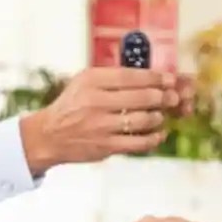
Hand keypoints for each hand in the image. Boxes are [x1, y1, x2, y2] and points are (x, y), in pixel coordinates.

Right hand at [19, 68, 183, 171]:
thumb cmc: (72, 105)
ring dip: (158, 117)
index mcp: (92, 80)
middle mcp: (96, 101)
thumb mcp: (84, 82)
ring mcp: (101, 125)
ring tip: (159, 115)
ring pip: (144, 120)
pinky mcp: (106, 146)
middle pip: (142, 97)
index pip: (131, 76)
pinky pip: (139, 143)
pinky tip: (158, 133)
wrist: (49, 135)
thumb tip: (151, 76)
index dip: (156, 77)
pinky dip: (154, 138)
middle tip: (173, 97)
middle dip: (163, 97)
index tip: (170, 79)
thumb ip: (113, 77)